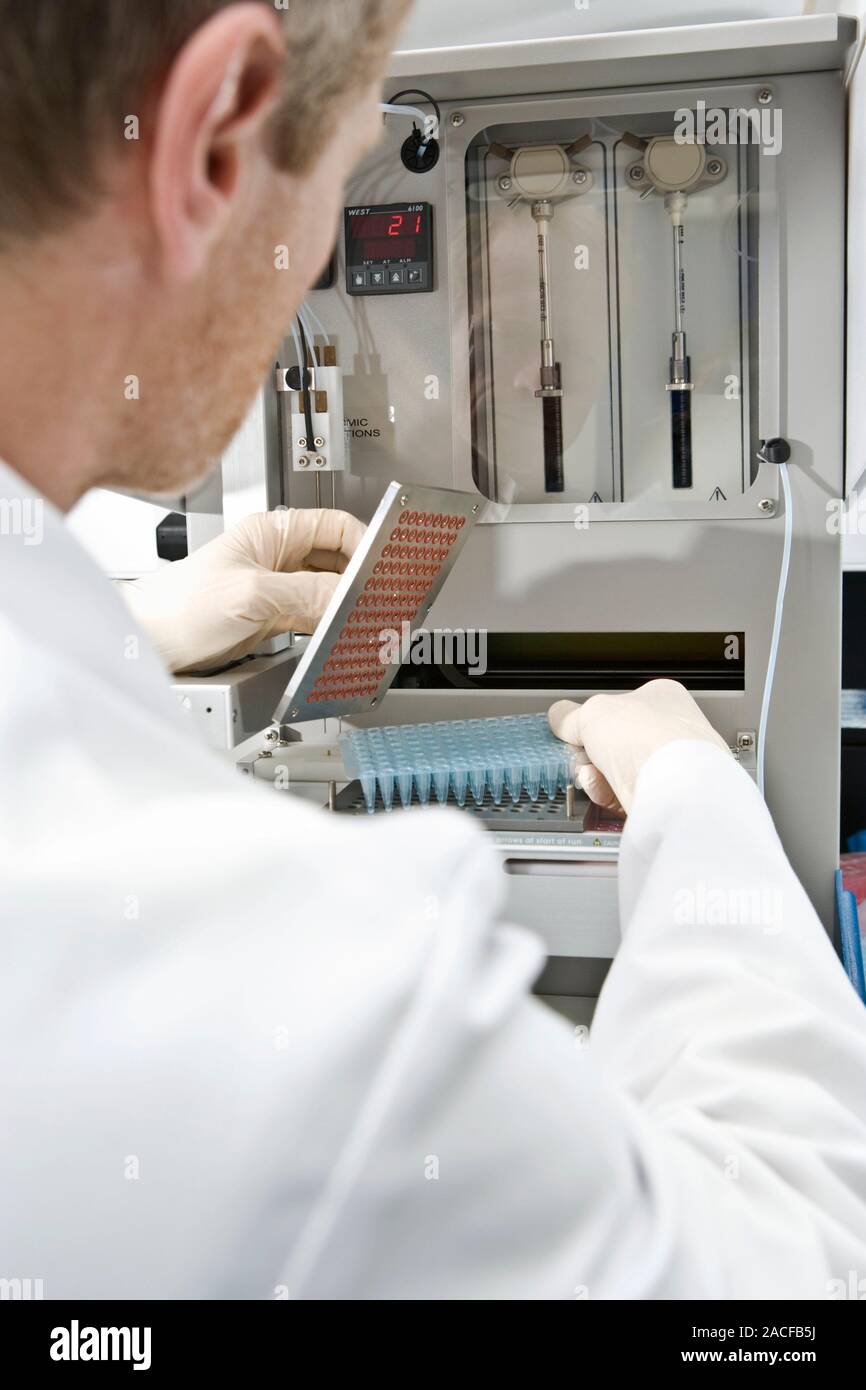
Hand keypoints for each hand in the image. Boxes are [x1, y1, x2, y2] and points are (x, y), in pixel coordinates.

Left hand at [124, 509, 364, 673]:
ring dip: (347, 607)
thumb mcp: (251, 595)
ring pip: (328, 592)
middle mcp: (276, 557)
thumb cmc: (177, 607)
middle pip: (338, 561)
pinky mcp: (271, 619)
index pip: (336, 525)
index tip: (384, 568)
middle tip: (381, 600)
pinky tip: (340, 636)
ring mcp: (275, 588)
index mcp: (271, 533)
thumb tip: (350, 597)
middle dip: (361, 580)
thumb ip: (306, 593)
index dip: (365, 544)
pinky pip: (314, 617)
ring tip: (364, 621)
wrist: (145, 644)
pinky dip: (331, 627)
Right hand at [549, 679, 729, 815]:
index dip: (592, 718)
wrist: (675, 788)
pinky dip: (604, 794)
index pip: (620, 705)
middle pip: (614, 743)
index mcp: (663, 700)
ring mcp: (666, 769)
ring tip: (588, 773)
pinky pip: (620, 796)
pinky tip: (600, 789)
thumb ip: (571, 716)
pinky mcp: (659, 801)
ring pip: (614, 772)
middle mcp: (669, 734)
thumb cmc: (652, 739)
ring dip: (593, 773)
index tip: (572, 728)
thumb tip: (559, 718)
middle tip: (577, 752)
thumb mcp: (594, 713)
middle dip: (590, 751)